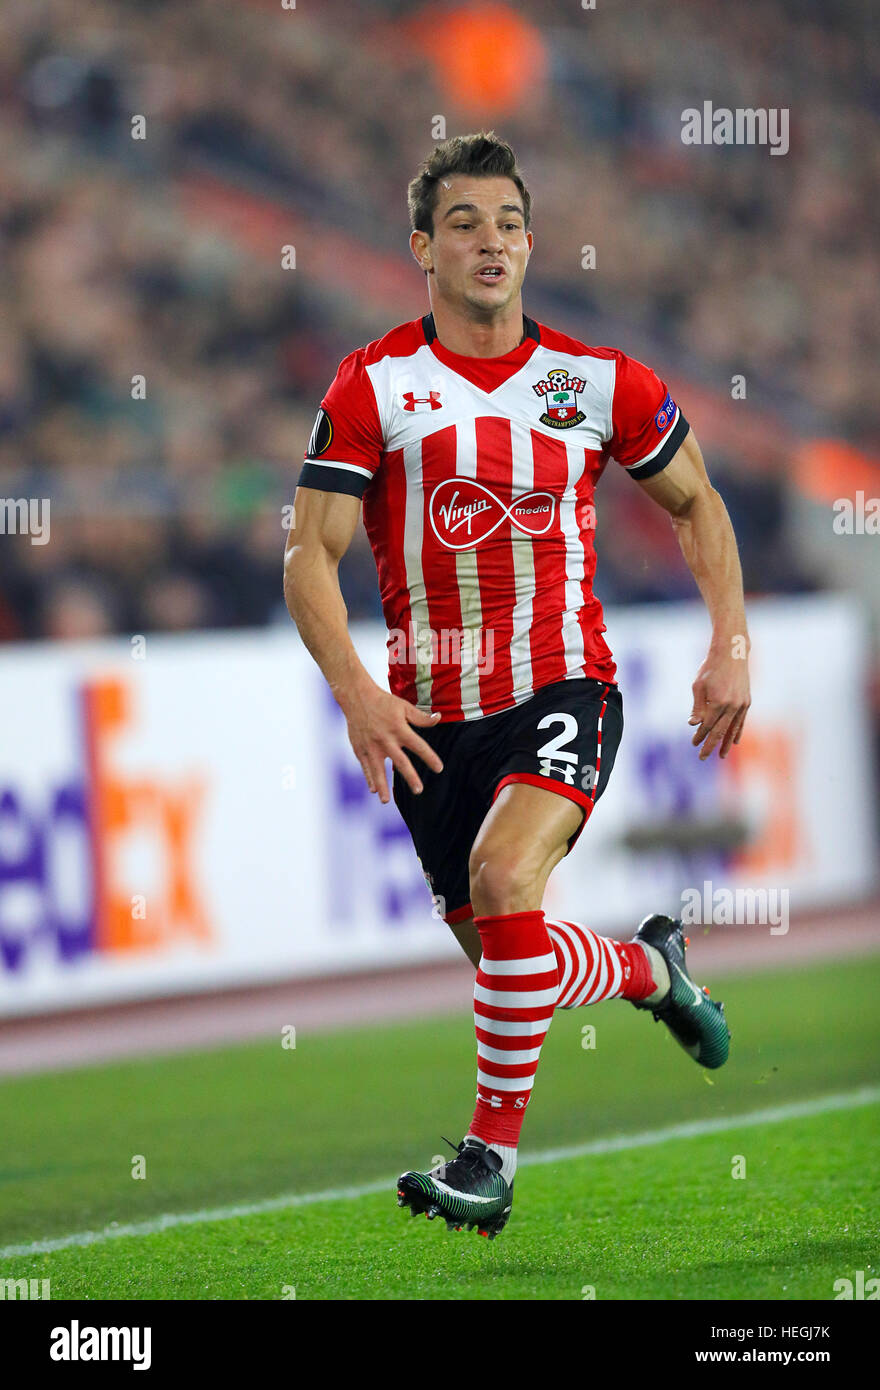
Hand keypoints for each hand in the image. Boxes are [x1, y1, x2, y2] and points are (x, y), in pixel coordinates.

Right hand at [341, 678, 443, 802]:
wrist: (356, 697)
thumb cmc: (383, 702)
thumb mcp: (404, 706)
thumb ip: (421, 717)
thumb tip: (439, 718)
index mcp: (399, 729)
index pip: (419, 746)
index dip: (430, 758)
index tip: (439, 768)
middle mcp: (386, 740)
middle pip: (400, 762)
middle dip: (410, 777)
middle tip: (418, 790)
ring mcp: (371, 746)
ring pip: (377, 770)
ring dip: (382, 786)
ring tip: (386, 801)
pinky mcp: (359, 748)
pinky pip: (365, 766)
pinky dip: (369, 778)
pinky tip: (373, 790)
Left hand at [688, 646, 750, 760]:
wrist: (732, 653)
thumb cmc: (711, 668)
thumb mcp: (698, 685)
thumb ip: (697, 707)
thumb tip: (693, 724)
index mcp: (717, 702)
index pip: (706, 725)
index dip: (699, 736)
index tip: (694, 743)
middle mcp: (731, 706)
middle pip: (719, 731)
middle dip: (710, 745)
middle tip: (702, 757)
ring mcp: (741, 704)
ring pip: (732, 729)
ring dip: (725, 743)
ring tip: (721, 756)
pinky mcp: (746, 702)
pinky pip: (741, 721)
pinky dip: (737, 732)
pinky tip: (734, 741)